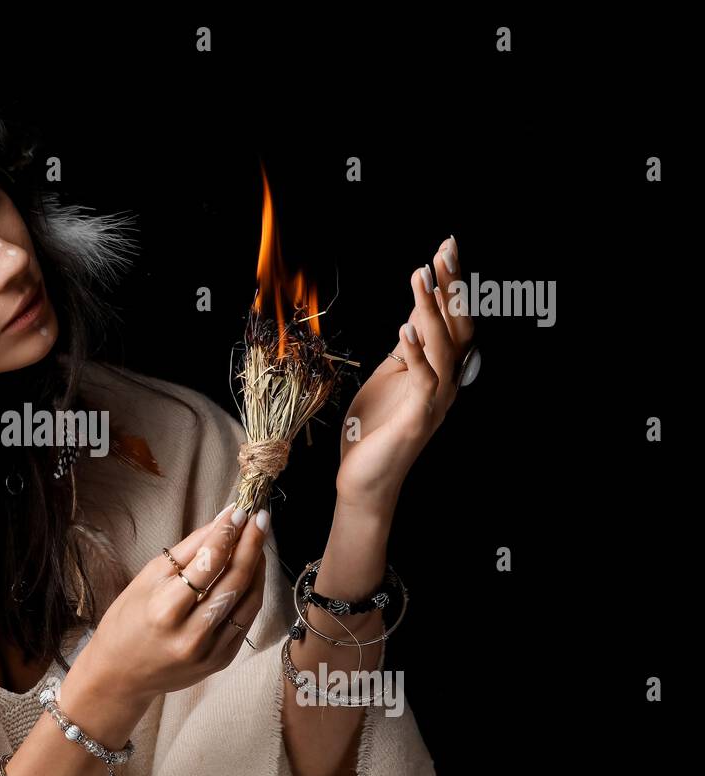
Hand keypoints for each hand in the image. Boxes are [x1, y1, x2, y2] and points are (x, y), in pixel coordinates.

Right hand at [71, 502, 269, 711]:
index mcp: (165, 610)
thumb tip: (221, 522)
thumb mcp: (147, 579)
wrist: (120, 675)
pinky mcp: (221, 661)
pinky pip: (246, 619)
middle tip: (260, 517)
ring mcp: (209, 652)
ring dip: (258, 566)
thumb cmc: (128, 621)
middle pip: (234, 580)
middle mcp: (191, 634)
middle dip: (251, 544)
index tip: (240, 510)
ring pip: (248, 600)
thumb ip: (187, 551)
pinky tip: (252, 571)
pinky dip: (252, 591)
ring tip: (258, 540)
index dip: (227, 533)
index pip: (207, 563)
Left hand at [335, 236, 474, 511]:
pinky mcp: (417, 418)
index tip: (447, 247)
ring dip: (430, 311)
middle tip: (444, 251)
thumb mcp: (390, 374)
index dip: (451, 283)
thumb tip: (416, 308)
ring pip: (443, 348)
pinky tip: (405, 331)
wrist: (366, 479)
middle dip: (451, 287)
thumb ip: (409, 344)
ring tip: (420, 279)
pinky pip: (423, 381)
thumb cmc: (375, 428)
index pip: (452, 318)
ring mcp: (435, 400)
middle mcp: (447, 382)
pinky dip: (416, 354)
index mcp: (441, 369)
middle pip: (457, 326)